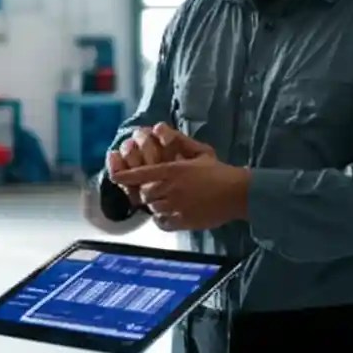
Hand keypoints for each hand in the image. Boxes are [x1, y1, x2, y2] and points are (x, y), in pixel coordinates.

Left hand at [110, 155, 249, 231]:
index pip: (141, 174)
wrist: (237, 193)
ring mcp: (176, 207)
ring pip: (152, 208)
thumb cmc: (218, 171)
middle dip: (145, 192)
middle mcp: (171, 189)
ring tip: (165, 201)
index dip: (124, 176)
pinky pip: (162, 223)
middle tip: (154, 191)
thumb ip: (180, 142)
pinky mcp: (182, 222)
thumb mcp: (200, 152)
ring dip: (154, 205)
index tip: (115, 177)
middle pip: (144, 193)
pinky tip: (168, 214)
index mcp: (173, 170)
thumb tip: (160, 129)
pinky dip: (161, 219)